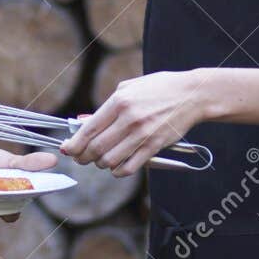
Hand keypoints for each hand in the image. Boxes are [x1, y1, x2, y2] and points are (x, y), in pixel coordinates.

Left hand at [57, 70, 205, 176]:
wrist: (192, 95)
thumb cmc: (159, 89)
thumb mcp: (129, 88)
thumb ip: (107, 106)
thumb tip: (84, 122)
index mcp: (119, 101)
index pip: (89, 129)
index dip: (74, 143)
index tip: (67, 149)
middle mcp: (129, 119)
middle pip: (96, 148)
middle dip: (84, 157)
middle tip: (81, 158)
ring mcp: (142, 134)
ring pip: (110, 160)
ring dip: (101, 164)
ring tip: (101, 160)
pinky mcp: (154, 146)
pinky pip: (129, 167)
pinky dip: (118, 171)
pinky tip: (117, 166)